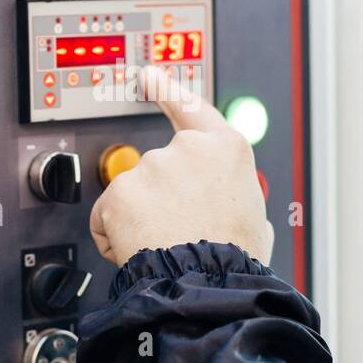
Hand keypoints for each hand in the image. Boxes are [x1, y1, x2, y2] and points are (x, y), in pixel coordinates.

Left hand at [89, 68, 273, 267]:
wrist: (208, 286)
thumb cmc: (235, 259)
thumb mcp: (256, 218)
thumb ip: (236, 198)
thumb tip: (234, 208)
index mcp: (226, 149)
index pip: (191, 108)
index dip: (166, 91)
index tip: (149, 76)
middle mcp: (187, 148)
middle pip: (159, 169)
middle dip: (161, 199)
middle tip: (179, 231)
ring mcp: (151, 167)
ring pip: (132, 194)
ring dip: (140, 219)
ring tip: (165, 245)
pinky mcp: (120, 192)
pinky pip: (107, 216)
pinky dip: (115, 235)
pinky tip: (139, 249)